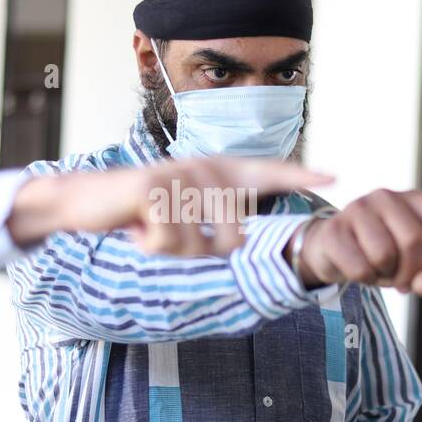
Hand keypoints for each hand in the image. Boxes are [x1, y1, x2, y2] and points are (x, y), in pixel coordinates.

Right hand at [8, 157, 331, 254]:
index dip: (300, 176)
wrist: (85, 200)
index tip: (336, 176)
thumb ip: (211, 221)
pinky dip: (148, 247)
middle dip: (200, 253)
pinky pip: (171, 244)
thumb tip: (237, 243)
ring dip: (172, 251)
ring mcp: (179, 176)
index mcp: (214, 172)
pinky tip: (135, 228)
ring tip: (151, 228)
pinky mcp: (155, 190)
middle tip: (167, 235)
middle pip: (233, 239)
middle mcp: (203, 168)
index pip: (267, 172)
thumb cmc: (137, 212)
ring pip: (201, 247)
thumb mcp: (180, 214)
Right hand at [289, 188, 421, 297]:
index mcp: (412, 202)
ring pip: (384, 255)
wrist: (331, 248)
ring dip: (383, 275)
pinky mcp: (333, 230)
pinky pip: (360, 268)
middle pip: (412, 241)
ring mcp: (356, 209)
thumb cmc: (382, 253)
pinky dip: (364, 279)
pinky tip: (359, 269)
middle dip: (409, 269)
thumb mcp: (415, 269)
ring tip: (377, 269)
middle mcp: (385, 198)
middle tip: (399, 277)